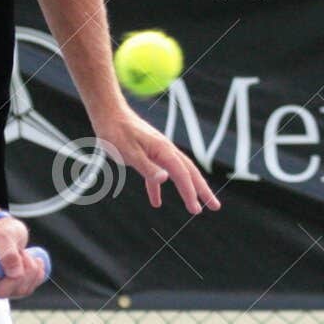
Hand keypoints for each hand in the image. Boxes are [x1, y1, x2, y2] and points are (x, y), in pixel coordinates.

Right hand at [0, 214, 46, 299]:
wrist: (5, 231)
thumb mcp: (2, 235)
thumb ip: (8, 252)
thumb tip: (15, 275)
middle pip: (1, 292)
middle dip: (16, 273)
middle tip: (19, 252)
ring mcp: (1, 287)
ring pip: (19, 291)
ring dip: (29, 270)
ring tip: (23, 252)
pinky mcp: (15, 287)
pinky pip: (29, 288)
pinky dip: (37, 274)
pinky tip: (36, 261)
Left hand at [93, 109, 220, 214]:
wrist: (109, 114)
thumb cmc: (116, 132)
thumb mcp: (128, 152)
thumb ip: (146, 167)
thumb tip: (166, 179)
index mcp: (164, 150)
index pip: (182, 175)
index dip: (190, 193)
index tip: (196, 210)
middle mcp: (166, 150)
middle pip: (189, 173)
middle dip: (202, 191)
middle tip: (215, 207)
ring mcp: (158, 152)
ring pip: (178, 173)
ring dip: (188, 190)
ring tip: (197, 207)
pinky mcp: (148, 154)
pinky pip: (158, 173)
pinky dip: (158, 188)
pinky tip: (156, 203)